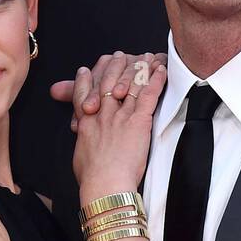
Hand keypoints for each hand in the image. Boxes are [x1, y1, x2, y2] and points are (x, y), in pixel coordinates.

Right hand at [72, 60, 166, 196]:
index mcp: (86, 122)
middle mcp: (102, 113)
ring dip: (140, 67)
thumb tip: (82, 139)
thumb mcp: (79, 155)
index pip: (84, 91)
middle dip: (114, 65)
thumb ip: (82, 141)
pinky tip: (161, 69)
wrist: (104, 185)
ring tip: (145, 56)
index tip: (86, 69)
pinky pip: (149, 95)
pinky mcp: (139, 121)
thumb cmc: (92, 177)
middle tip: (120, 55)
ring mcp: (120, 115)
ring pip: (130, 83)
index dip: (86, 78)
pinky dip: (156, 80)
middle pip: (107, 80)